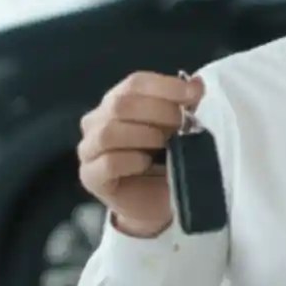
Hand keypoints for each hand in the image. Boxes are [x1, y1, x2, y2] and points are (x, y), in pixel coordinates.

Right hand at [77, 71, 204, 237]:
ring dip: (144, 135)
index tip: (194, 93)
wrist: (157, 201)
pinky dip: (132, 160)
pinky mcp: (90, 177)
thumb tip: (197, 83)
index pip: (135, 83)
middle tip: (182, 125)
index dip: (166, 86)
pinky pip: (108, 163)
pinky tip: (147, 163)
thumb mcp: (179, 128)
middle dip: (158, 111)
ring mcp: (89, 149)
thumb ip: (185, 105)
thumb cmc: (165, 160)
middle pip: (121, 104)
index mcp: (116, 101)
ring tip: (166, 144)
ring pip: (109, 132)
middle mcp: (96, 121)